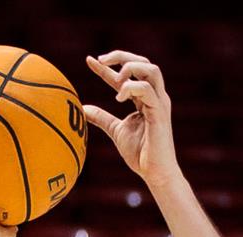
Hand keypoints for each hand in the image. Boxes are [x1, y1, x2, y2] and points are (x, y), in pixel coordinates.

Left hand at [83, 51, 178, 186]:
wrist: (155, 173)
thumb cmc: (140, 154)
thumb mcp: (116, 130)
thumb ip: (102, 117)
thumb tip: (82, 109)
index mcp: (145, 98)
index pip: (127, 75)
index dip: (108, 66)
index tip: (89, 60)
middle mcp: (155, 96)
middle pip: (144, 62)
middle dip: (122, 57)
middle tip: (101, 60)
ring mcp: (160, 102)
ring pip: (151, 69)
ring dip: (130, 68)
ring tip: (115, 81)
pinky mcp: (160, 112)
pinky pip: (148, 90)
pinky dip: (131, 88)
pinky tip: (118, 97)